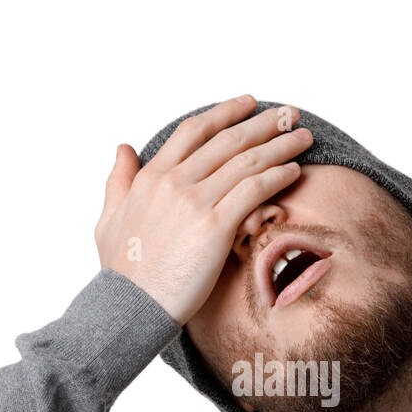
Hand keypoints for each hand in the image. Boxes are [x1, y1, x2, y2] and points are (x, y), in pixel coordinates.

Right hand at [95, 95, 311, 324]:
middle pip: (228, 140)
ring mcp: (195, 203)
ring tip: (303, 137)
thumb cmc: (122, 272)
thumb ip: (118, 180)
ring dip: (280, 145)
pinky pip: (254, 191)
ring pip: (246, 161)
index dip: (225, 113)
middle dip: (264, 123)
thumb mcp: (108, 218)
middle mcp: (175, 182)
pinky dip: (278, 176)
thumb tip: (123, 147)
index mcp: (151, 177)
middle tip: (289, 114)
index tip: (249, 103)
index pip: (195, 130)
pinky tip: (294, 170)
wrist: (130, 307)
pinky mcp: (215, 228)